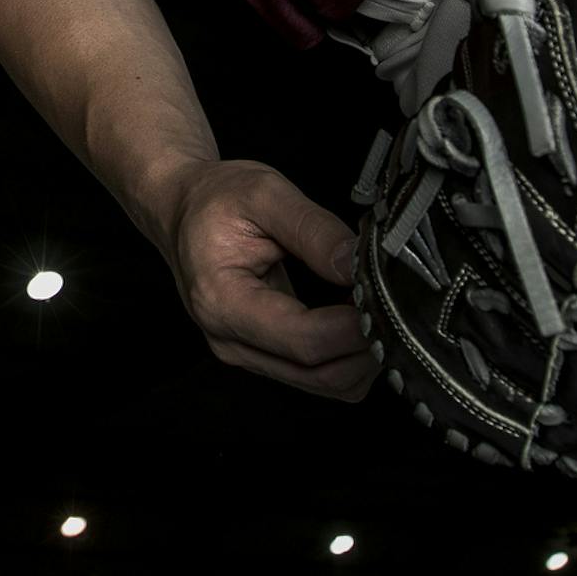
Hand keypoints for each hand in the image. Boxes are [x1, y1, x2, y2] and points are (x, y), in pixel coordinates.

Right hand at [164, 159, 377, 398]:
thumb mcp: (265, 192)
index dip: (354, 328)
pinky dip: (347, 355)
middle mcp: (229, 341)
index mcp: (222, 302)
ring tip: (376, 307)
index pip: (303, 341)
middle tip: (396, 303)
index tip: (387, 298)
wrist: (180, 208)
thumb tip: (360, 266)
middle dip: (367, 347)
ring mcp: (245, 354)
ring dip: (362, 356)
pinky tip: (356, 317)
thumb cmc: (215, 198)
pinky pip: (317, 374)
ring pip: (325, 383)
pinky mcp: (261, 356)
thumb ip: (314, 229)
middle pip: (319, 374)